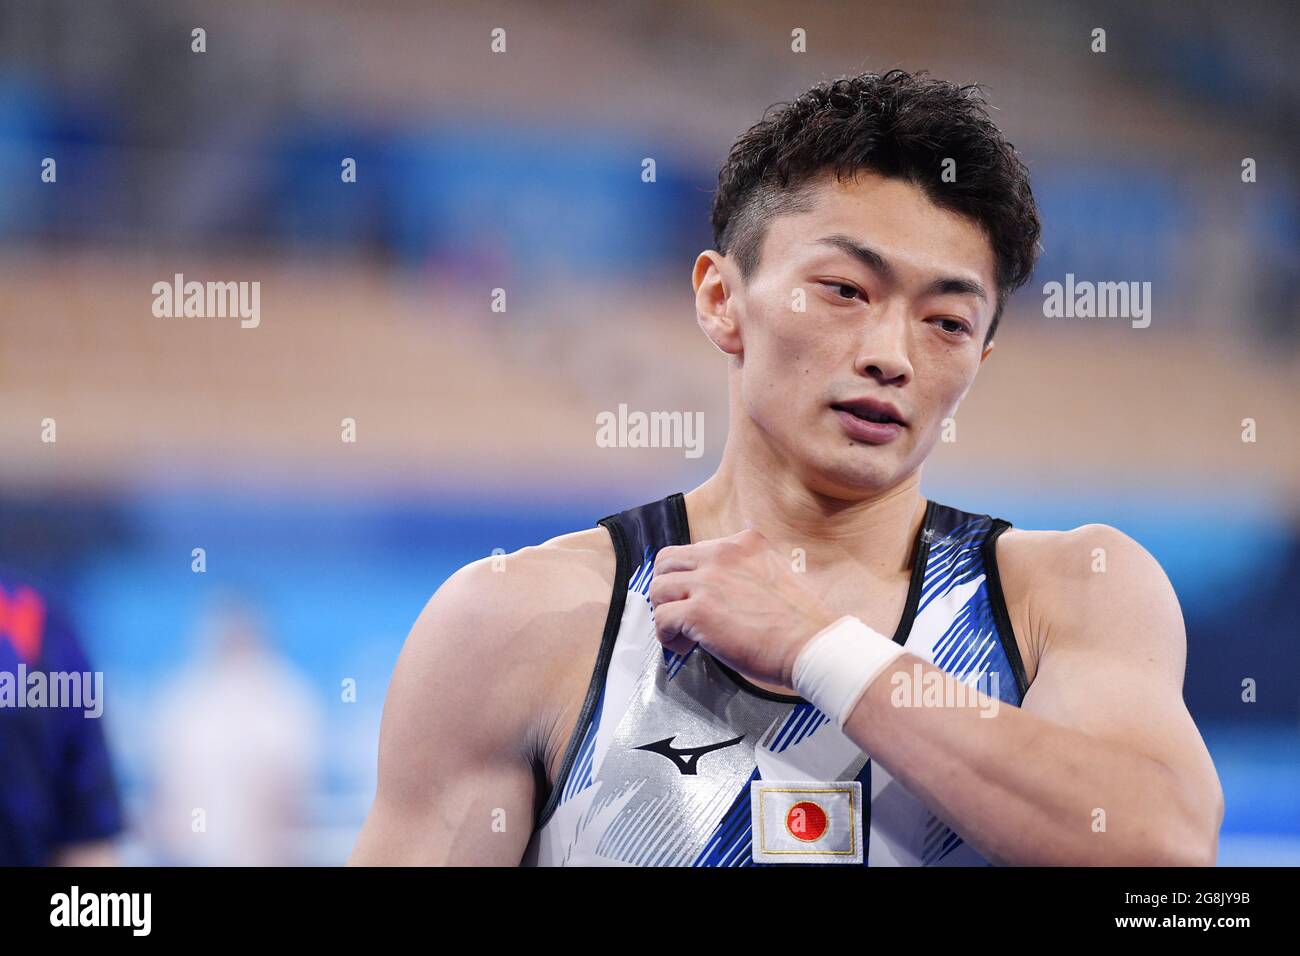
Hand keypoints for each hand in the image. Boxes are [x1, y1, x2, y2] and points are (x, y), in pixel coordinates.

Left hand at [648, 529, 837, 689]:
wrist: (810, 644)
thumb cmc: (798, 621)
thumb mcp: (773, 573)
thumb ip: (742, 571)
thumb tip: (715, 590)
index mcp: (742, 543)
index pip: (695, 550)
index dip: (690, 577)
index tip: (696, 597)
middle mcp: (721, 554)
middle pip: (667, 561)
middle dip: (667, 588)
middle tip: (677, 610)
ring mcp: (708, 581)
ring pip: (657, 588)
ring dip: (665, 612)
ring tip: (682, 633)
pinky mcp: (699, 611)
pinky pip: (662, 619)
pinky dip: (667, 636)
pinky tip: (685, 647)